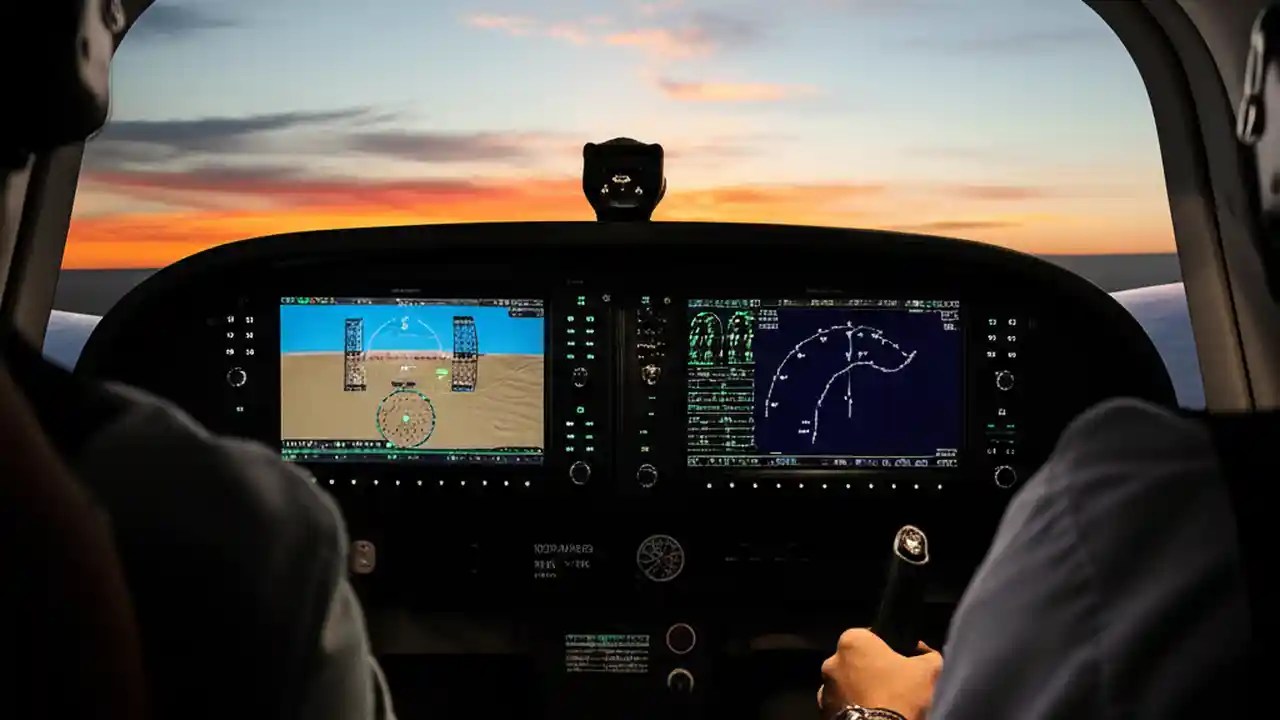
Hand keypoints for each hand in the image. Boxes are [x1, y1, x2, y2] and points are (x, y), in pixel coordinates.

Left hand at [818, 628, 941, 719]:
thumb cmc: (901, 694)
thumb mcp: (928, 670)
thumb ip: (927, 654)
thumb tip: (923, 651)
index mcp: (852, 640)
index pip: (871, 637)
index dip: (888, 649)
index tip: (900, 663)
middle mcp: (831, 660)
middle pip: (856, 660)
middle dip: (870, 669)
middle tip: (892, 685)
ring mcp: (824, 687)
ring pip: (846, 683)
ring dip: (859, 689)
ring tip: (880, 703)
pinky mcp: (823, 710)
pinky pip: (840, 704)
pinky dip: (852, 707)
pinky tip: (869, 714)